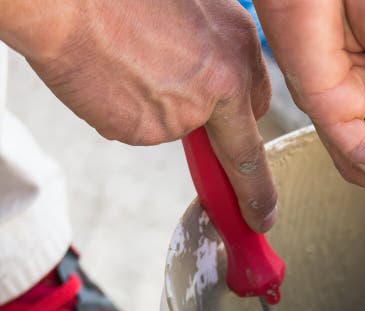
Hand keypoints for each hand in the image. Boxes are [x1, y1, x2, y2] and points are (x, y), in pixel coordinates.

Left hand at [1, 0, 276, 231]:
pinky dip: (196, 53)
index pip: (246, 157)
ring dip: (214, 86)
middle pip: (253, 106)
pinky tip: (160, 53)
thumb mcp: (140, 128)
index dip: (253, 195)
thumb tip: (192, 121)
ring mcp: (225, 17)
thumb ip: (183, 132)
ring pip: (238, 70)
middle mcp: (237, 49)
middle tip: (198, 137)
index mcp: (226, 89)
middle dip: (229, 124)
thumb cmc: (85, 56)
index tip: (260, 218)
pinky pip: (217, 40)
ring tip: (165, 82)